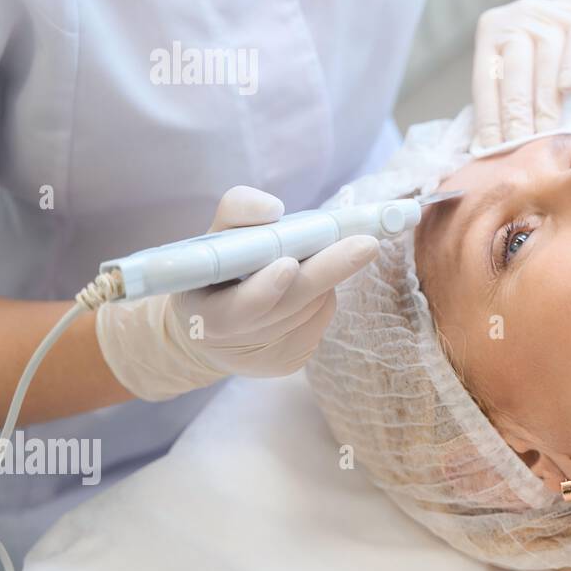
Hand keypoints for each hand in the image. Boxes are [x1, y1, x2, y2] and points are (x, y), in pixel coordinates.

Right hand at [95, 186, 379, 400]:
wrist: (207, 332)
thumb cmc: (212, 273)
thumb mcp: (212, 237)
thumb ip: (236, 212)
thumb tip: (274, 208)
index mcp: (203, 315)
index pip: (239, 307)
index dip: (264, 288)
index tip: (289, 264)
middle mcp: (236, 344)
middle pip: (292, 305)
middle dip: (329, 270)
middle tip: (367, 245)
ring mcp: (268, 358)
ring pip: (314, 306)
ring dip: (322, 276)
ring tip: (305, 258)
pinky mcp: (292, 362)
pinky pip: (320, 318)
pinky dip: (320, 295)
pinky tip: (304, 287)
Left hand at [470, 0, 570, 149]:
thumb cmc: (554, 61)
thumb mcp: (524, 74)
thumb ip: (507, 99)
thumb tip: (487, 148)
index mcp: (493, 30)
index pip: (487, 79)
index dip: (490, 117)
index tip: (493, 151)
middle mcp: (519, 16)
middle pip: (514, 72)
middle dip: (515, 115)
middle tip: (519, 148)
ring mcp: (552, 15)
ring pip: (545, 63)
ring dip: (544, 104)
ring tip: (545, 134)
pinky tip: (567, 89)